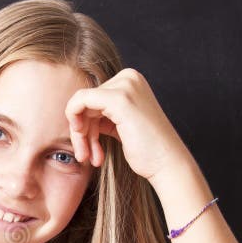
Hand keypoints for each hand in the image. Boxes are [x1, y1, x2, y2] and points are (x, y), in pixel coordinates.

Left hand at [65, 68, 192, 181]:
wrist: (168, 164)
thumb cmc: (146, 150)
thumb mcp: (119, 124)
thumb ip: (101, 113)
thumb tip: (74, 112)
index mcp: (130, 81)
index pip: (93, 98)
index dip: (84, 124)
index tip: (89, 148)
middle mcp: (129, 78)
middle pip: (86, 101)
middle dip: (81, 132)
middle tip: (85, 156)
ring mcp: (125, 86)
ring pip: (81, 105)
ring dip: (80, 136)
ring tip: (88, 158)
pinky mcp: (119, 99)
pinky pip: (80, 101)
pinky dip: (75, 125)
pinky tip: (86, 149)